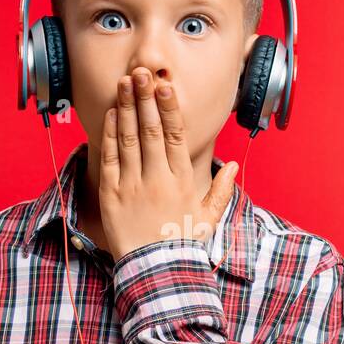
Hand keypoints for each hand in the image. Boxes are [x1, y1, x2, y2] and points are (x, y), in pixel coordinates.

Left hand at [100, 67, 239, 260]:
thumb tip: (234, 166)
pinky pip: (109, 158)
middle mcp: (158, 179)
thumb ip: (220, 190)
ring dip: (126, 108)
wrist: (154, 272)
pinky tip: (110, 114)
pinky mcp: (112, 194)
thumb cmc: (181, 245)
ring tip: (125, 83)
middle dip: (146, 98)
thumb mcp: (207, 219)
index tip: (165, 85)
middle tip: (143, 72)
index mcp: (182, 181)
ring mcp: (133, 185)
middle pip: (152, 129)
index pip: (176, 135)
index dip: (170, 107)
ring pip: (129, 138)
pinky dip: (109, 134)